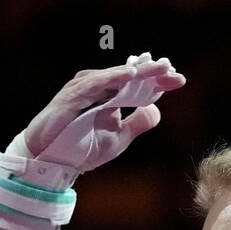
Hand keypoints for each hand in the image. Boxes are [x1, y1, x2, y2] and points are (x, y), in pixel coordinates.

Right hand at [21, 55, 185, 171]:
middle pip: (128, 76)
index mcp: (109, 97)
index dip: (157, 81)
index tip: (179, 80)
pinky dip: (111, 78)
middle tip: (170, 67)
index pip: (137, 85)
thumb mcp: (117, 139)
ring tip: (154, 67)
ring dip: (134, 70)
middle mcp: (97, 88)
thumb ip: (136, 124)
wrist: (51, 163)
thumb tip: (156, 110)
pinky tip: (129, 75)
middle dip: (150, 71)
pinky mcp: (71, 96)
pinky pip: (93, 84)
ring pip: (113, 76)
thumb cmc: (79, 149)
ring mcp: (83, 90)